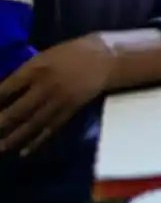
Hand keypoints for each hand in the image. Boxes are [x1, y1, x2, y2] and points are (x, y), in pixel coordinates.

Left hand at [0, 34, 113, 155]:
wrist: (107, 58)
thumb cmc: (73, 52)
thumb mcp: (46, 55)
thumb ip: (27, 72)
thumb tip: (5, 89)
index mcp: (36, 68)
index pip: (6, 88)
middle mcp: (45, 85)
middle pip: (17, 110)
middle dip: (0, 123)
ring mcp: (59, 99)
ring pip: (32, 123)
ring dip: (14, 138)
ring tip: (0, 147)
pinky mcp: (71, 109)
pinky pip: (51, 128)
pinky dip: (38, 141)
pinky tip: (25, 151)